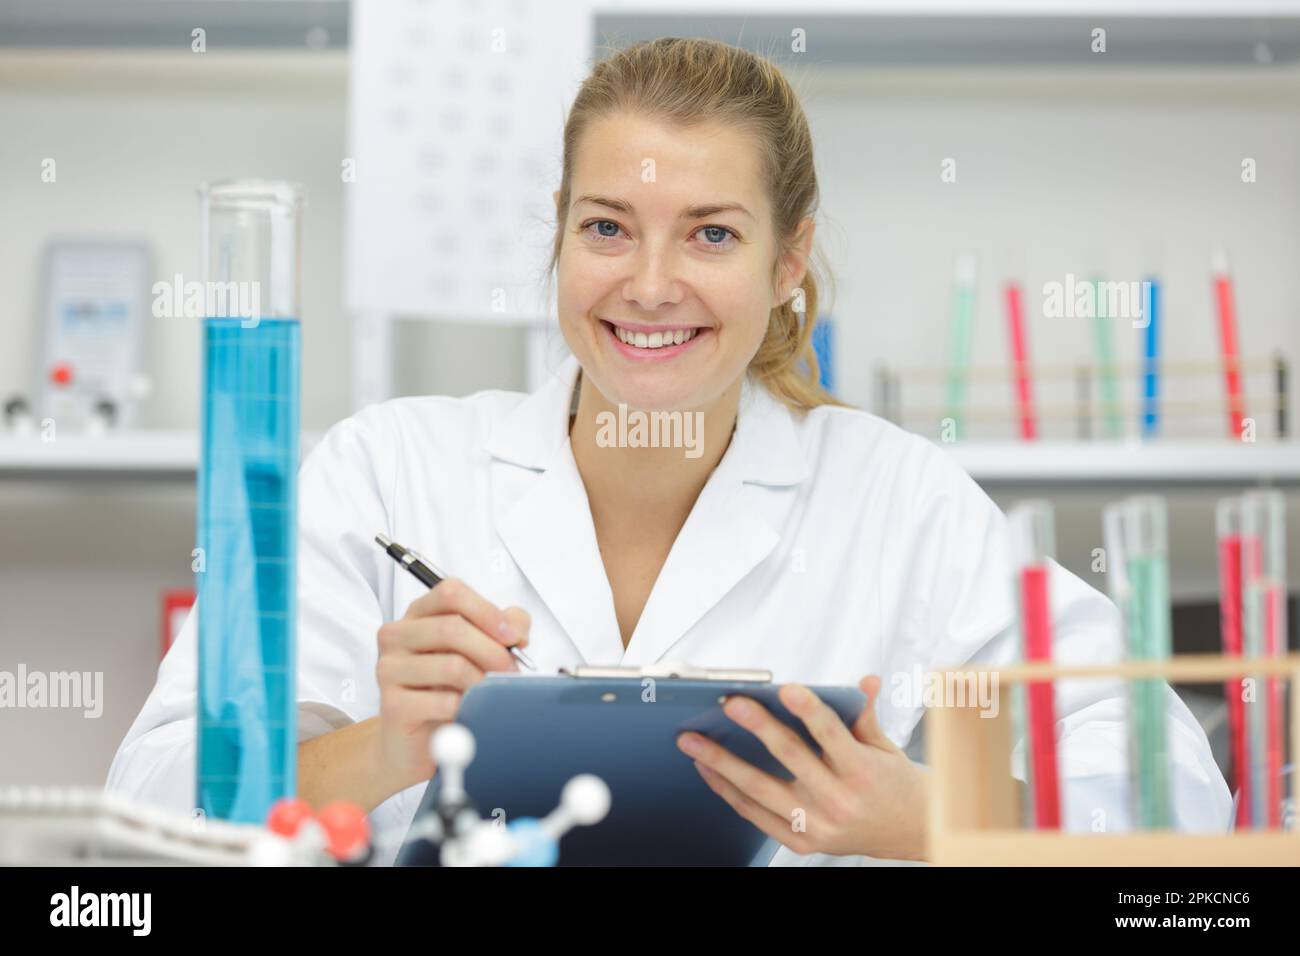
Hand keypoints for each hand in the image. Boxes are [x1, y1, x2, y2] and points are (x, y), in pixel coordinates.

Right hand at [375, 578, 529, 789]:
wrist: (415, 742)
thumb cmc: (445, 691)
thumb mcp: (476, 652)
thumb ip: (501, 629)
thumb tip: (518, 628)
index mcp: (418, 615)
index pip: (451, 593)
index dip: (487, 611)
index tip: (513, 636)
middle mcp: (397, 636)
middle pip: (452, 628)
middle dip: (493, 651)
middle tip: (511, 672)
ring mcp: (389, 669)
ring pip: (452, 665)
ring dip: (483, 682)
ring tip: (491, 694)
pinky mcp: (392, 704)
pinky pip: (444, 701)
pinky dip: (467, 708)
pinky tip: (469, 712)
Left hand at [676, 675, 928, 860]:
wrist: (912, 832)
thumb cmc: (894, 783)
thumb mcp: (885, 746)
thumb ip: (864, 714)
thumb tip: (864, 681)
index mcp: (864, 771)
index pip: (832, 734)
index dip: (809, 710)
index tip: (786, 688)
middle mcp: (839, 801)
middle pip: (790, 758)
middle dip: (756, 728)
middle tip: (729, 704)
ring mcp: (818, 825)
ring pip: (761, 791)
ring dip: (722, 764)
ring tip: (693, 742)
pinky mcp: (803, 843)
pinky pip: (756, 816)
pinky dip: (729, 792)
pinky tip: (709, 771)